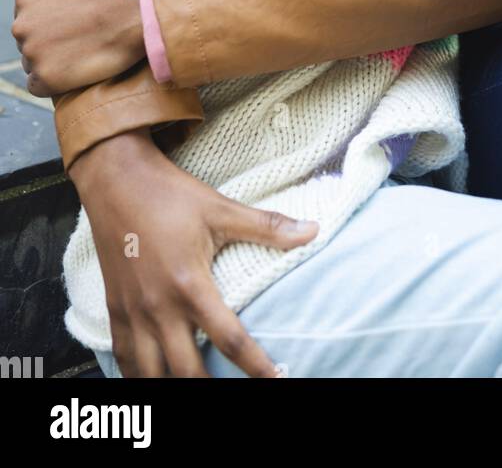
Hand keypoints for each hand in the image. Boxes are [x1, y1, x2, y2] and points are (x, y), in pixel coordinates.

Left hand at [14, 0, 145, 95]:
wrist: (147, 11)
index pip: (30, 9)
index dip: (56, 9)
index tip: (81, 10)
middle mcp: (22, 25)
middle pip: (30, 35)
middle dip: (51, 33)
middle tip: (85, 28)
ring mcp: (34, 54)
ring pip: (33, 59)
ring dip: (52, 57)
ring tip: (84, 46)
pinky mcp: (48, 79)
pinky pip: (37, 85)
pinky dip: (52, 80)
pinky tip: (75, 67)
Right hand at [69, 130, 318, 377]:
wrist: (115, 179)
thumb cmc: (169, 193)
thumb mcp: (220, 208)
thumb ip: (267, 226)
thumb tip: (313, 231)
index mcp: (189, 284)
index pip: (229, 339)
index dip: (256, 366)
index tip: (276, 382)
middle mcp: (158, 306)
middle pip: (187, 370)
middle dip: (212, 389)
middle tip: (237, 395)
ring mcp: (133, 312)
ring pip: (150, 374)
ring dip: (172, 387)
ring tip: (196, 391)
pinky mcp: (114, 309)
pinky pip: (123, 358)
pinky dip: (138, 376)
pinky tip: (152, 381)